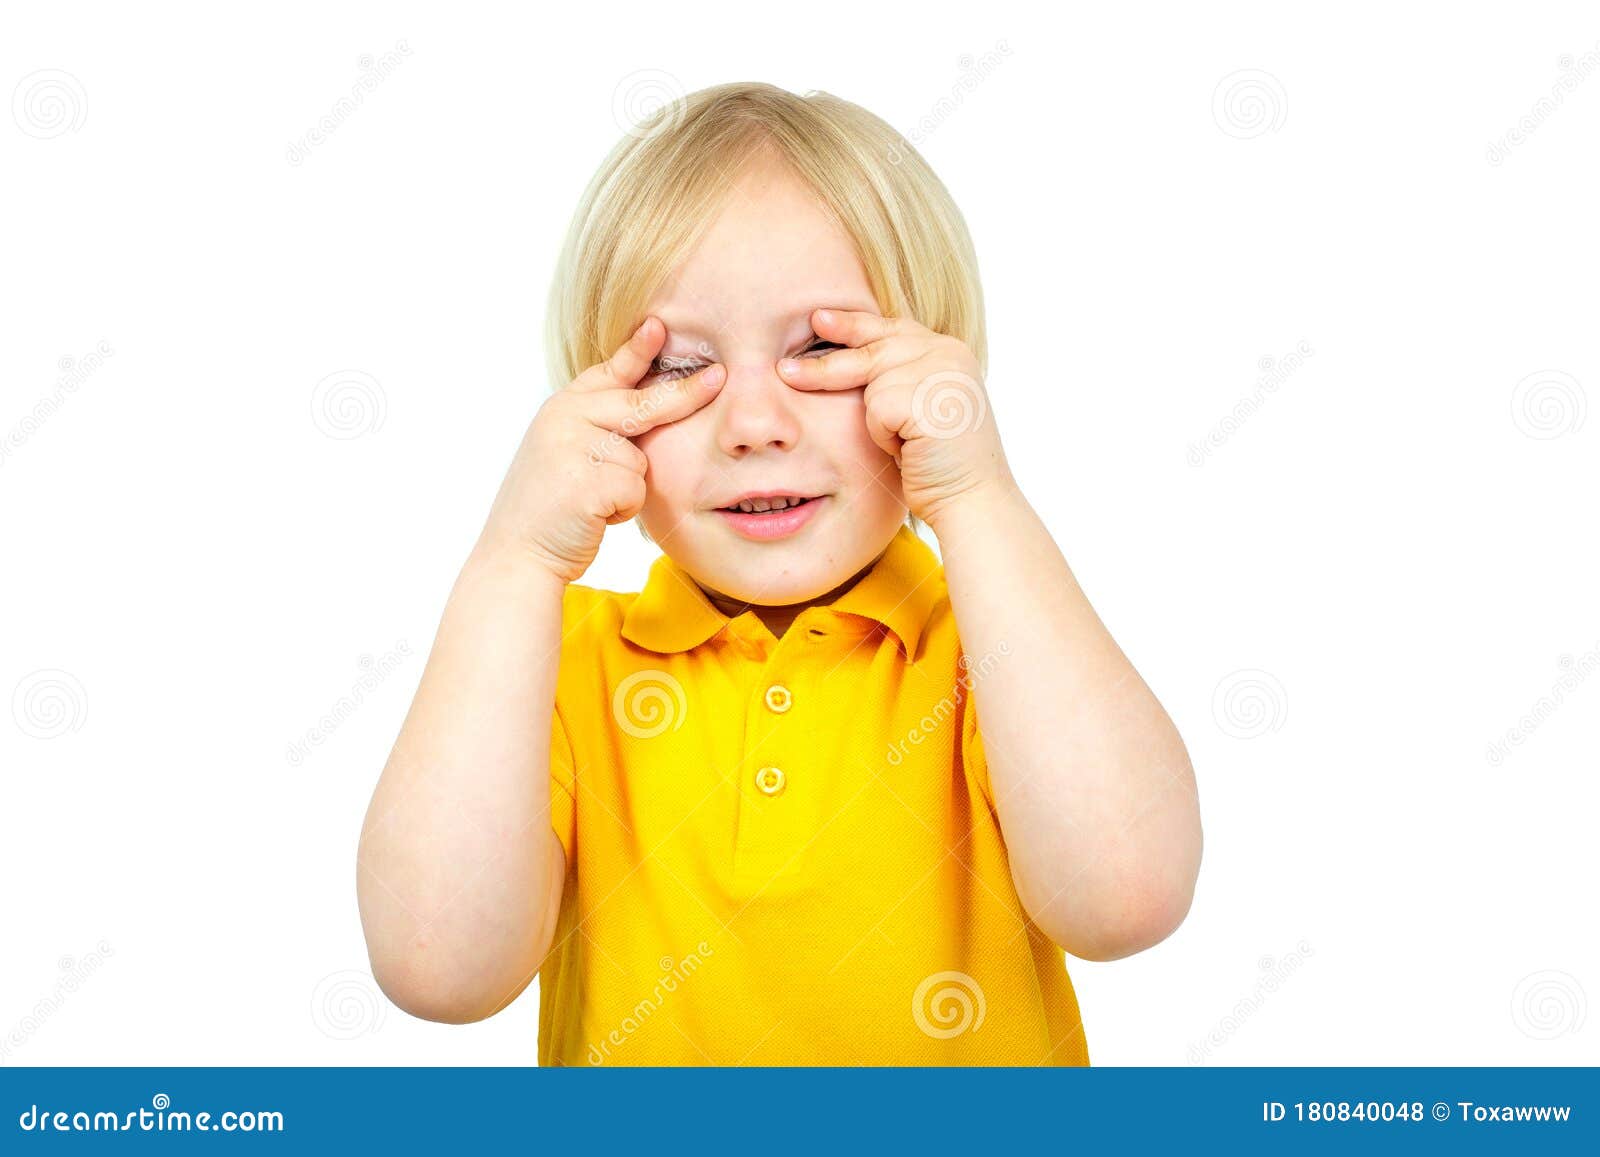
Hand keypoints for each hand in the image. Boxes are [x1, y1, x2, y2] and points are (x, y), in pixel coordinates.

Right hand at [479, 316, 724, 582]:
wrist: (518, 555)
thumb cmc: (553, 509)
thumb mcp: (569, 455)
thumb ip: (600, 428)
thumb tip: (654, 403)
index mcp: (562, 408)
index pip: (608, 372)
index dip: (638, 349)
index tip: (660, 324)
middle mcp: (564, 419)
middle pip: (641, 404)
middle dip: (684, 394)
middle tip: (719, 378)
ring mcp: (572, 447)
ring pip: (640, 458)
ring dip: (629, 487)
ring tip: (592, 501)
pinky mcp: (586, 481)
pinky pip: (635, 489)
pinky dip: (623, 510)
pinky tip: (592, 516)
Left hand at [776, 309, 1011, 526]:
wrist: (972, 499)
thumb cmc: (941, 465)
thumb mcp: (919, 410)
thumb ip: (898, 378)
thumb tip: (847, 359)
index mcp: (949, 351)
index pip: (892, 327)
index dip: (853, 325)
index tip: (819, 320)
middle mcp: (948, 352)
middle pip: (872, 345)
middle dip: (825, 361)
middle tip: (785, 371)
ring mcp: (938, 371)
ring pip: (871, 378)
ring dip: (877, 418)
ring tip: (908, 444)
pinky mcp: (923, 396)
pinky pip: (876, 408)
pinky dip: (883, 435)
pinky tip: (911, 450)